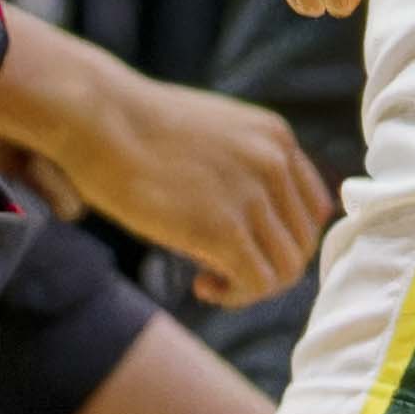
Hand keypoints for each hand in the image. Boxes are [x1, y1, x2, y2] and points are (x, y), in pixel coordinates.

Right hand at [71, 79, 338, 307]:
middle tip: (224, 269)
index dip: (282, 239)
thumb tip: (257, 224)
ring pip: (286, 269)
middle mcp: (274, 163)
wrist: (100, 118)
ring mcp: (252, 195)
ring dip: (251, 286)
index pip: (314, 209)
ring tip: (211, 278)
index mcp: (276, 137)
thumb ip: (246, 165)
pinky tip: (201, 284)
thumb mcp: (214, 132)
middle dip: (268, 266)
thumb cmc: (141, 128)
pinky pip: (256, 284)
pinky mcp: (223, 229)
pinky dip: (234, 295)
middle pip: (303, 243)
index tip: (244, 246)